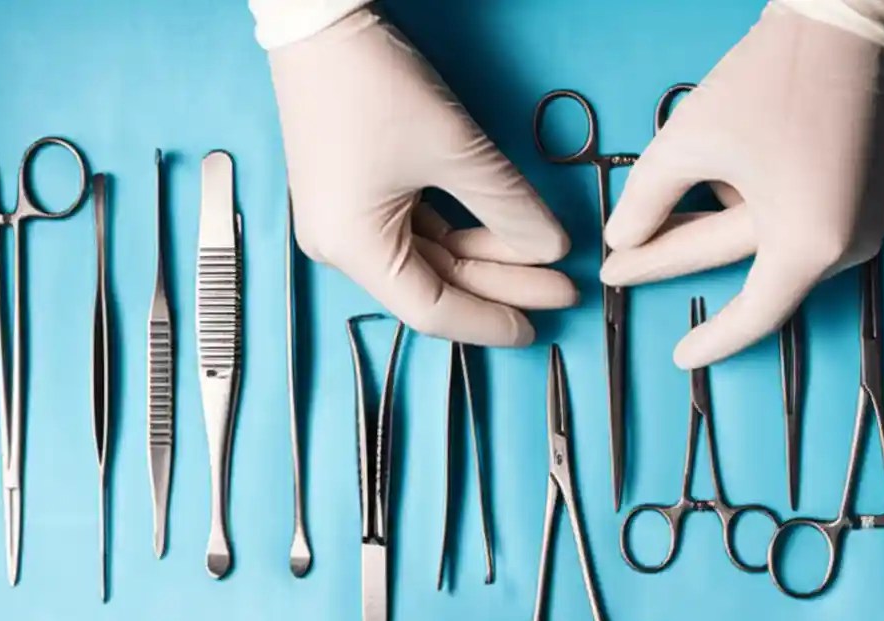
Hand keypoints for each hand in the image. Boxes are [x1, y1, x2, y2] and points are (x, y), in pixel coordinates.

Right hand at [268, 9, 575, 345]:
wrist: (321, 21)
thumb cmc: (371, 84)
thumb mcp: (456, 152)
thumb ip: (509, 208)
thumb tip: (551, 248)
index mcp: (353, 247)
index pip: (433, 310)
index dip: (491, 321)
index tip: (538, 326)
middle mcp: (344, 244)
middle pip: (437, 285)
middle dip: (504, 286)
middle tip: (563, 289)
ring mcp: (350, 219)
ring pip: (434, 257)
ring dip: (490, 259)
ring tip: (547, 261)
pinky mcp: (361, 194)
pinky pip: (420, 228)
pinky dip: (466, 232)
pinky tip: (509, 236)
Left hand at [600, 2, 883, 367]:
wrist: (844, 22)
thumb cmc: (773, 79)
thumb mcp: (690, 143)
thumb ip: (647, 200)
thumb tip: (620, 240)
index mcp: (809, 245)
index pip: (752, 316)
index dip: (710, 340)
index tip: (678, 356)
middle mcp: (846, 245)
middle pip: (747, 265)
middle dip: (676, 259)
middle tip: (620, 266)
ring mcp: (862, 222)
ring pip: (770, 242)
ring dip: (711, 230)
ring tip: (652, 216)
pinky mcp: (864, 198)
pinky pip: (799, 222)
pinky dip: (751, 213)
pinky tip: (711, 191)